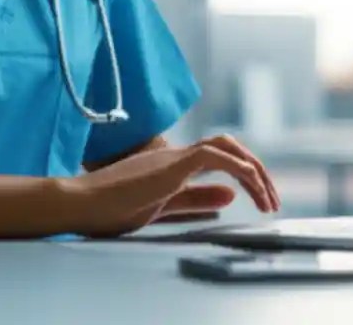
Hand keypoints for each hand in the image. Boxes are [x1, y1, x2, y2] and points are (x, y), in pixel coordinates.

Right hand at [64, 135, 280, 236]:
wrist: (81, 203)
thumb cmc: (111, 207)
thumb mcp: (162, 206)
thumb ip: (195, 199)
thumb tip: (229, 196)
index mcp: (174, 165)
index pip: (218, 157)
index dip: (244, 173)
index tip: (260, 197)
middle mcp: (177, 155)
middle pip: (228, 146)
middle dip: (256, 169)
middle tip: (271, 199)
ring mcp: (174, 157)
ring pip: (225, 147)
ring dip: (253, 170)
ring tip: (267, 197)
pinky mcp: (172, 164)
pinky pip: (213, 156)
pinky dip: (237, 168)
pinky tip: (250, 186)